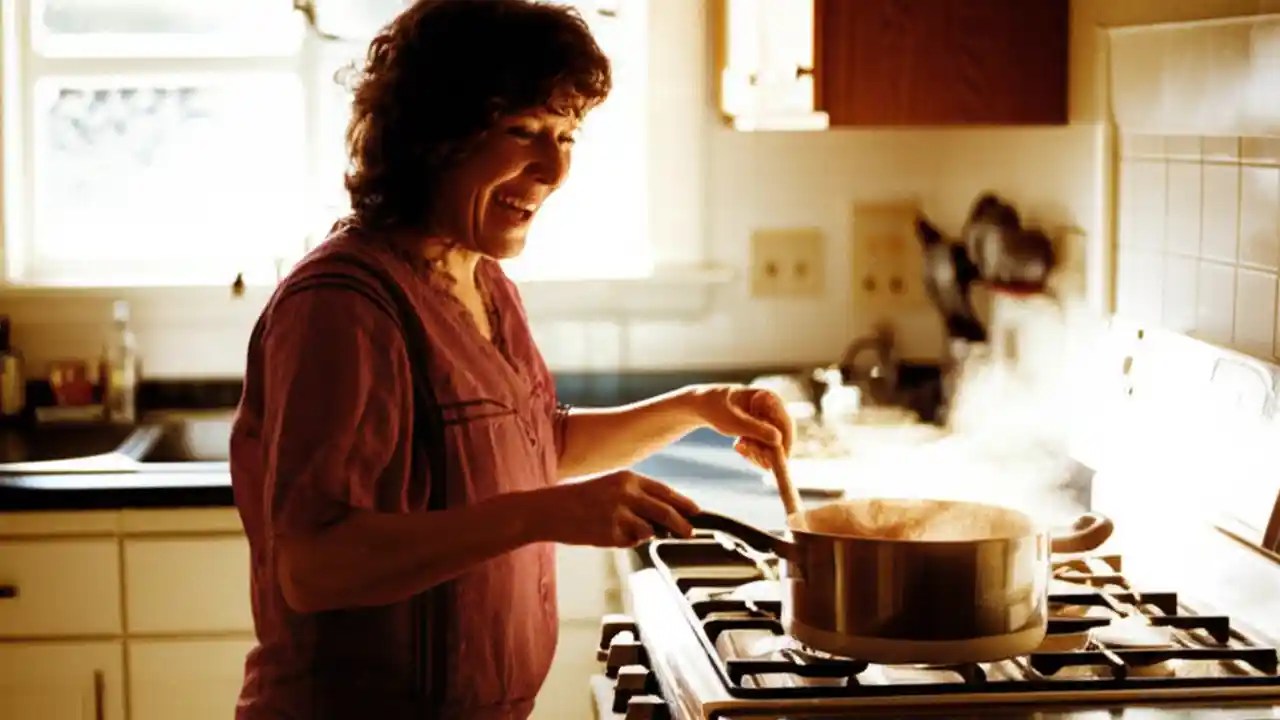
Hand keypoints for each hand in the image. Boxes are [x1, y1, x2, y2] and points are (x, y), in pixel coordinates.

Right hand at [531, 470, 700, 547]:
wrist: (549, 509)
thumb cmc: (579, 499)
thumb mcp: (609, 487)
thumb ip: (635, 497)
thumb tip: (663, 517)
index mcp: (627, 478)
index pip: (664, 491)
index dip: (683, 502)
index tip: (696, 511)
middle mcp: (626, 493)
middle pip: (665, 512)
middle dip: (681, 524)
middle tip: (690, 533)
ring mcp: (619, 514)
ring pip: (649, 530)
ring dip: (645, 534)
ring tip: (625, 530)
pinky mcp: (610, 533)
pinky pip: (629, 542)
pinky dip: (624, 542)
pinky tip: (606, 533)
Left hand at [687, 384, 793, 470]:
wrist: (702, 405)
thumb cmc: (716, 409)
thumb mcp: (734, 422)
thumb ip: (756, 430)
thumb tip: (779, 440)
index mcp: (770, 398)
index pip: (786, 425)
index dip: (785, 445)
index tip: (780, 462)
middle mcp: (773, 407)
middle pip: (782, 437)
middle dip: (767, 451)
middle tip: (750, 456)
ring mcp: (768, 418)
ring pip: (773, 444)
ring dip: (758, 453)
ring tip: (739, 448)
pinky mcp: (762, 427)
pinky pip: (765, 446)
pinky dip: (754, 451)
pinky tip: (738, 447)